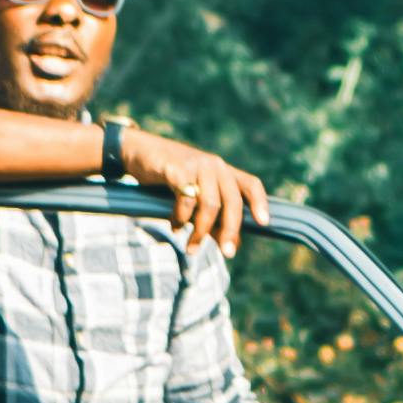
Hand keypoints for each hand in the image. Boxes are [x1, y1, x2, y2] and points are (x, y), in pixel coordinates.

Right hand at [120, 123, 270, 257]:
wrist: (138, 150)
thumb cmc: (169, 176)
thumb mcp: (195, 194)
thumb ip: (213, 217)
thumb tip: (230, 244)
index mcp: (223, 171)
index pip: (251, 184)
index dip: (260, 203)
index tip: (264, 223)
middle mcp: (215, 165)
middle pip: (232, 202)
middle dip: (230, 231)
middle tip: (226, 253)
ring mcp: (197, 165)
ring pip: (210, 205)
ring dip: (201, 231)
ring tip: (192, 247)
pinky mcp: (177, 169)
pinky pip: (186, 199)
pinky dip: (181, 218)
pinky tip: (175, 226)